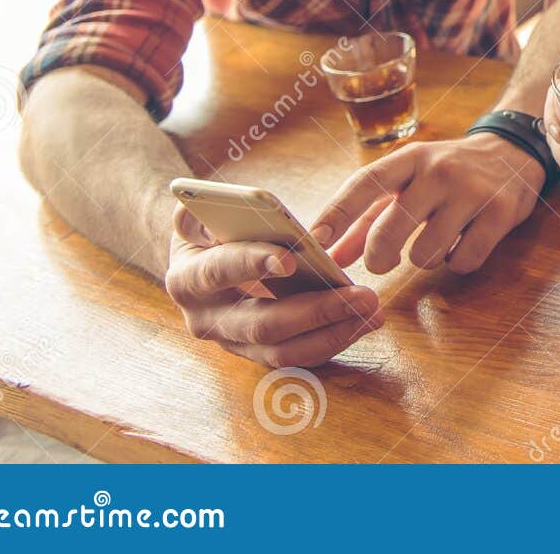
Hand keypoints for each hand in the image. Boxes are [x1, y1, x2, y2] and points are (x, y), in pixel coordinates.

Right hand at [164, 204, 381, 367]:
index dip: (253, 264)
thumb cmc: (207, 232)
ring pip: (285, 351)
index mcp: (187, 280)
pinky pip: (299, 357)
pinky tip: (365, 321)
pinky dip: (334, 340)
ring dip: (334, 333)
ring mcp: (233, 343)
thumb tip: (237, 203)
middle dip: (316, 312)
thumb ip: (207, 205)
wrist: (198, 267)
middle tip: (360, 294)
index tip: (292, 259)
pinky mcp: (258, 353)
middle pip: (262, 326)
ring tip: (372, 311)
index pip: (220, 272)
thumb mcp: (198, 213)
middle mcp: (206, 321)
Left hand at [310, 134, 543, 274]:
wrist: (513, 152)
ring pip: (426, 253)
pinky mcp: (500, 213)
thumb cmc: (447, 172)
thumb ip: (368, 218)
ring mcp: (471, 191)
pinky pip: (463, 261)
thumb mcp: (407, 182)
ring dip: (424, 260)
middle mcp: (439, 170)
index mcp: (410, 158)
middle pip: (390, 229)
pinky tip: (461, 245)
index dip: (336, 214)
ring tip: (432, 244)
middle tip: (379, 264)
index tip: (314, 242)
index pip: (365, 183)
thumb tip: (332, 256)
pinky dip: (456, 263)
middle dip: (377, 258)